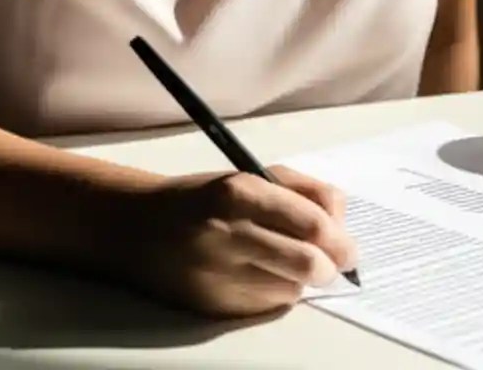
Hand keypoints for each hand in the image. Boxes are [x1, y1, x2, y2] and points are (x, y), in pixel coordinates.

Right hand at [116, 165, 357, 317]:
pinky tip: (260, 277)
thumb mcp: (248, 176)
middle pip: (308, 264)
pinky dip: (275, 293)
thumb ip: (302, 191)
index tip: (349, 247)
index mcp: (239, 192)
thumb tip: (341, 222)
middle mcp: (227, 233)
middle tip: (333, 264)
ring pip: (291, 289)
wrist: (134, 227)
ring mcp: (218, 274)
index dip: (340, 239)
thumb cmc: (201, 198)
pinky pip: (266, 306)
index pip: (313, 224)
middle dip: (330, 267)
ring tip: (289, 266)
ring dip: (300, 280)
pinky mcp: (212, 304)